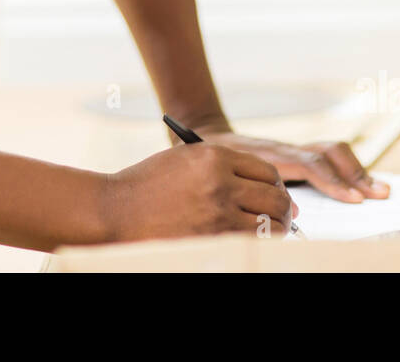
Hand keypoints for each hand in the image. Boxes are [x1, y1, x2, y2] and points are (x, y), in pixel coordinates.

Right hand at [101, 143, 294, 241]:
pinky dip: (259, 243)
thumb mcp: (187, 160)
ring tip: (267, 233)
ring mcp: (218, 211)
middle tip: (280, 218)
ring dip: (276, 230)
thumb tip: (278, 192)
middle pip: (276, 198)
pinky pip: (253, 242)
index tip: (274, 197)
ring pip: (271, 224)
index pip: (267, 172)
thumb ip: (227, 169)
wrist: (116, 209)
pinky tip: (248, 241)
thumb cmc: (150, 185)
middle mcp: (220, 181)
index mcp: (214, 155)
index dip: (275, 186)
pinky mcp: (213, 237)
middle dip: (283, 210)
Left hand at [188, 125, 390, 202]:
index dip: (333, 181)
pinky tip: (361, 186)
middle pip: (329, 153)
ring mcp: (294, 149)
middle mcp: (288, 150)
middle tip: (379, 194)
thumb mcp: (230, 174)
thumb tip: (293, 210)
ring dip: (357, 170)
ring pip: (332, 152)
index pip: (311, 164)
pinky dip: (347, 170)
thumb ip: (259, 189)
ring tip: (379, 190)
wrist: (206, 131)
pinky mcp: (296, 154)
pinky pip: (326, 158)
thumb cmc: (216, 157)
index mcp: (273, 155)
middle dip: (356, 173)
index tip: (354, 198)